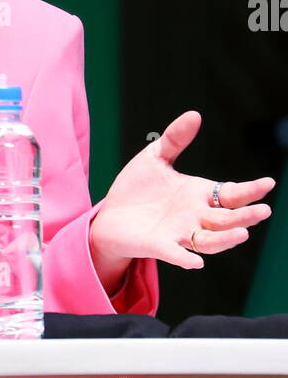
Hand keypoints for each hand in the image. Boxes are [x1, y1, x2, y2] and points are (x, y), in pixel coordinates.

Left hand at [90, 110, 275, 272]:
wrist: (109, 215)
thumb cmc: (136, 188)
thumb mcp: (155, 158)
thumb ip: (174, 139)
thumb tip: (195, 114)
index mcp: (200, 195)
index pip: (232, 194)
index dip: (250, 190)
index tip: (268, 183)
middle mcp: (196, 217)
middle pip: (227, 219)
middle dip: (245, 216)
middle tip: (264, 211)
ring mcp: (179, 233)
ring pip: (210, 241)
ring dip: (226, 239)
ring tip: (242, 234)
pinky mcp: (159, 246)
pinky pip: (175, 254)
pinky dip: (185, 258)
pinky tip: (196, 263)